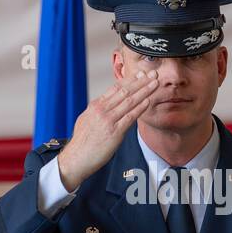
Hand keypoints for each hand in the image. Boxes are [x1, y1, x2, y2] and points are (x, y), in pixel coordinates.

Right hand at [57, 71, 160, 190]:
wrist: (76, 158)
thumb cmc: (82, 142)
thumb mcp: (86, 120)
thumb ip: (98, 111)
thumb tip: (107, 105)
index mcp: (95, 105)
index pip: (116, 88)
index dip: (130, 79)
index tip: (141, 74)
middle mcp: (102, 110)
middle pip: (125, 91)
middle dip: (141, 81)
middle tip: (153, 74)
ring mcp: (108, 120)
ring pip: (129, 101)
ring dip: (144, 91)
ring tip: (155, 84)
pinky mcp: (114, 132)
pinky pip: (130, 117)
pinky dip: (140, 108)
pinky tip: (148, 101)